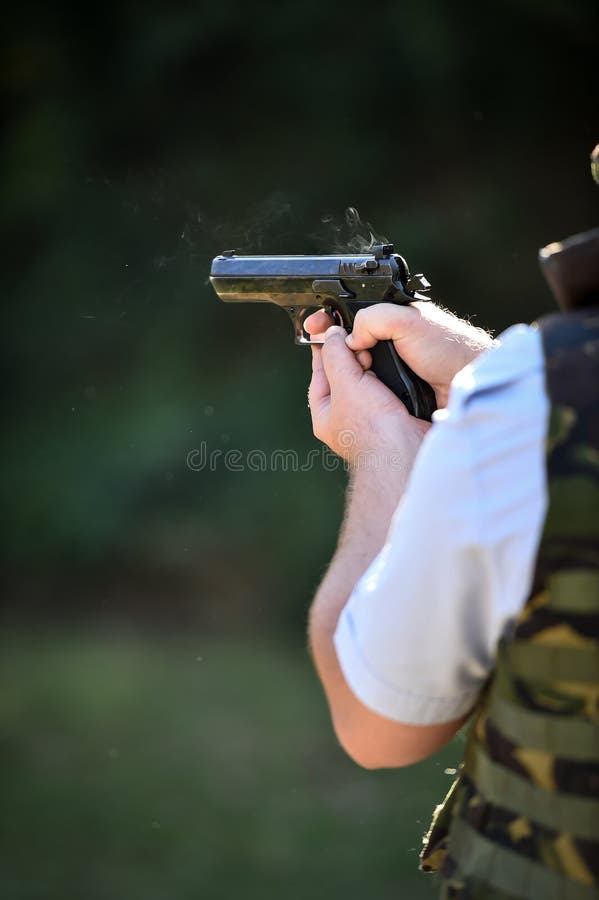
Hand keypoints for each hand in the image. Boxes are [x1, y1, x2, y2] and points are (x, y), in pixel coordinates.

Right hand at [305, 301, 492, 408]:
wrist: (471, 386)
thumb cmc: (449, 349)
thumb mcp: (408, 321)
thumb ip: (374, 320)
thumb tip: (349, 340)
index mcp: (392, 320)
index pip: (351, 316)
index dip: (330, 320)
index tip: (312, 327)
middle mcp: (390, 343)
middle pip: (348, 346)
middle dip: (336, 351)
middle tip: (329, 354)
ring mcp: (393, 370)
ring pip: (357, 373)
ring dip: (351, 375)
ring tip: (355, 376)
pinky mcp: (397, 393)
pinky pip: (370, 392)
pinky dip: (366, 393)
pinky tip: (366, 394)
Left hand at [308, 326, 429, 466]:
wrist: (407, 451)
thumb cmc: (372, 430)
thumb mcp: (345, 383)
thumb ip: (336, 356)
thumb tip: (331, 335)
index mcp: (325, 413)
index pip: (320, 372)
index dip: (326, 349)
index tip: (331, 330)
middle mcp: (346, 416)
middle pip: (345, 374)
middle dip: (354, 358)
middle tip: (361, 349)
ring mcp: (370, 417)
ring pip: (368, 380)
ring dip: (374, 367)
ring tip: (376, 360)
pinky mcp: (393, 415)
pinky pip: (388, 388)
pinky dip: (391, 377)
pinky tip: (395, 372)